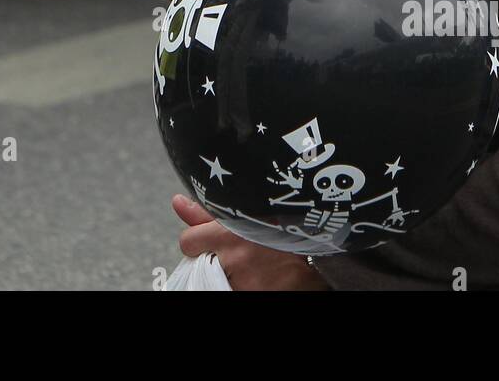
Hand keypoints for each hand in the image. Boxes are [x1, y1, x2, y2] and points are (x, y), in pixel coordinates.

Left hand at [173, 196, 330, 290]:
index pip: (188, 242)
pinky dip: (243, 287)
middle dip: (215, 261)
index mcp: (229, 230)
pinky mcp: (254, 296)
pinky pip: (235, 291)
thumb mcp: (246, 214)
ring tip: (252, 267)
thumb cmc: (282, 228)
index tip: (211, 242)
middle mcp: (235, 257)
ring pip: (218, 282)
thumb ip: (207, 213)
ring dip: (231, 276)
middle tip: (237, 256)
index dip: (198, 243)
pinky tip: (259, 279)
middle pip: (202, 265)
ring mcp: (245, 282)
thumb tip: (176, 201)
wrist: (322, 256)